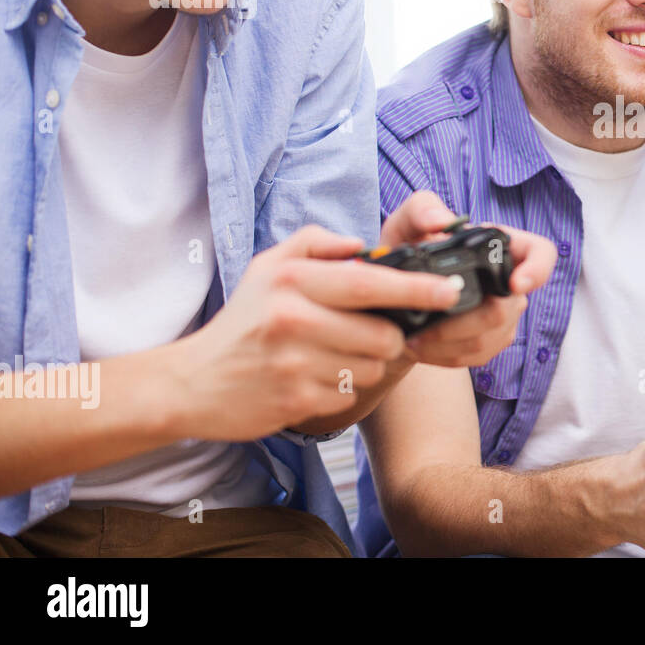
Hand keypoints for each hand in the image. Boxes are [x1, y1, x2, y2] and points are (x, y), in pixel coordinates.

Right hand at [173, 224, 419, 441]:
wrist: (193, 381)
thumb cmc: (244, 320)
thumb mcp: (269, 267)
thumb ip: (316, 243)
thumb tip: (362, 244)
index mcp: (292, 281)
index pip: (370, 283)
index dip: (418, 288)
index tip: (450, 291)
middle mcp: (293, 320)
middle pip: (383, 334)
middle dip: (388, 337)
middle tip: (365, 334)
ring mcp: (294, 364)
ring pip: (372, 368)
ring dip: (365, 365)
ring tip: (331, 356)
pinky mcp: (295, 401)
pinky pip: (350, 395)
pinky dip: (341, 388)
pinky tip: (314, 378)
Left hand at [376, 191, 556, 367]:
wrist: (397, 291)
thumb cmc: (408, 250)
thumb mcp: (407, 222)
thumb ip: (421, 210)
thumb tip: (441, 222)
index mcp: (501, 246)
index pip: (541, 254)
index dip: (537, 270)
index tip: (514, 284)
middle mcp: (510, 281)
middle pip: (509, 308)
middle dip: (464, 322)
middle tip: (425, 325)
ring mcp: (504, 314)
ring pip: (491, 337)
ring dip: (450, 343)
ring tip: (414, 339)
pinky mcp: (490, 341)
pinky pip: (479, 355)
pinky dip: (447, 356)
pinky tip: (421, 349)